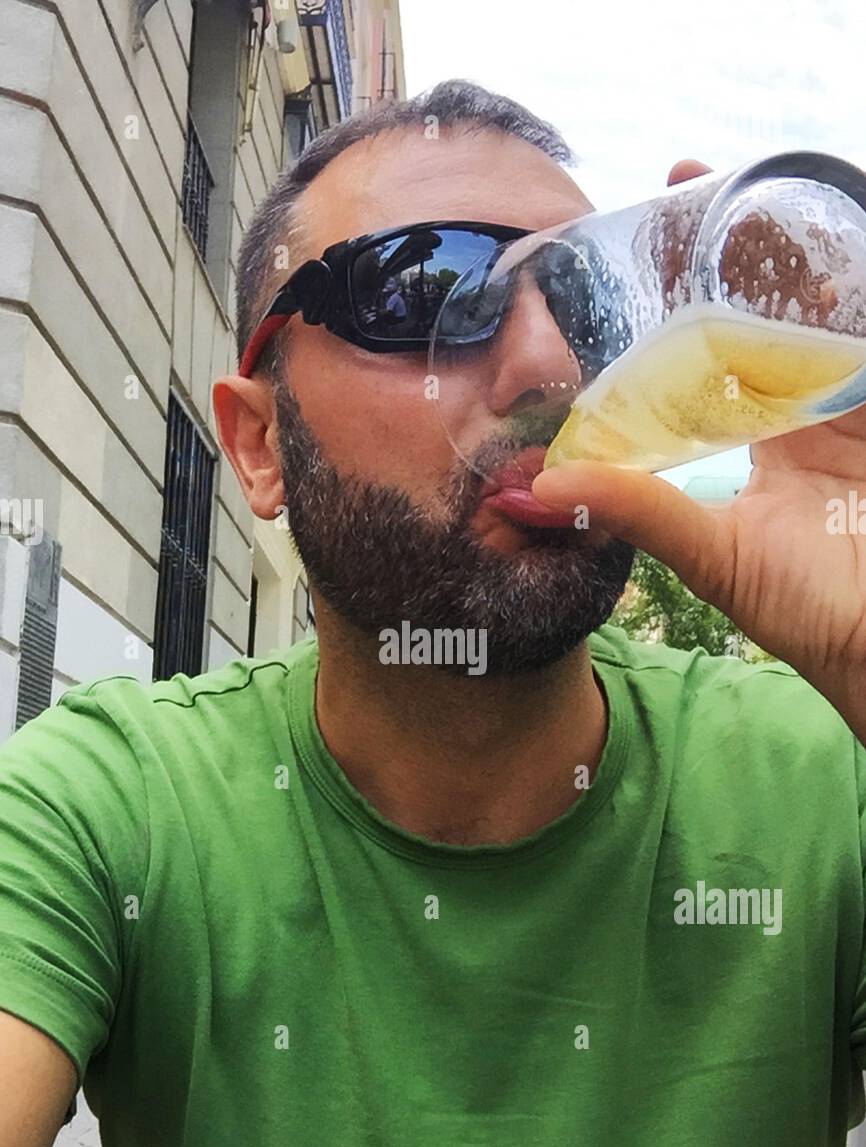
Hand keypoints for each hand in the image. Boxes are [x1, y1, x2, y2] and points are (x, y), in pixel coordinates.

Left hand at [532, 158, 865, 738]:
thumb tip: (535, 491)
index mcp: (764, 436)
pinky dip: (850, 279)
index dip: (687, 299)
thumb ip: (638, 512)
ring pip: (829, 302)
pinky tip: (830, 228)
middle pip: (775, 308)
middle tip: (694, 184)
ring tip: (751, 188)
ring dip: (794, 249)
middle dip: (740, 247)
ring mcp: (857, 398)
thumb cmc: (810, 610)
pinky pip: (861, 330)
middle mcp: (811, 406)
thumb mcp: (712, 554)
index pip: (719, 350)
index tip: (642, 240)